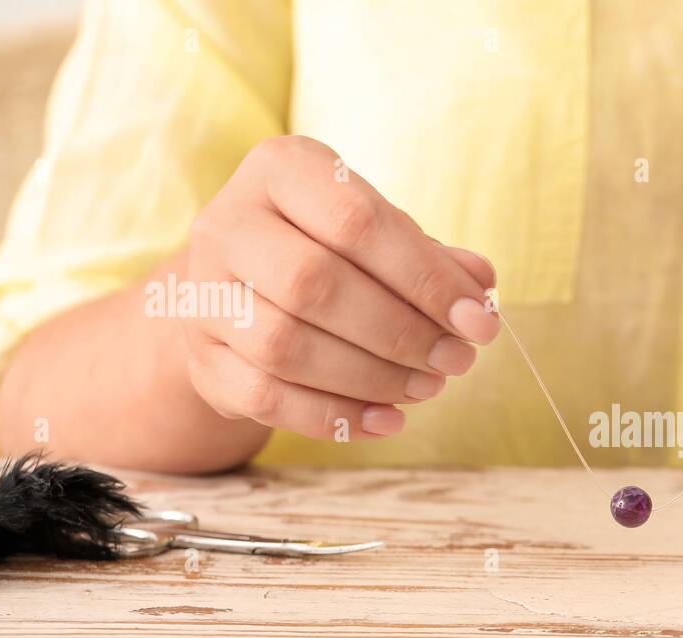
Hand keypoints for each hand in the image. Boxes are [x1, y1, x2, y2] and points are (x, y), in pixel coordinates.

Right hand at [183, 135, 497, 440]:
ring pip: (285, 346)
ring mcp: (204, 294)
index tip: (479, 321)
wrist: (238, 286)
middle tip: (456, 360)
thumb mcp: (378, 234)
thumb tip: (480, 284)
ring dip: (372, 377)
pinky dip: (334, 416)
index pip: (354, 220)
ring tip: (428, 386)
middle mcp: (228, 224)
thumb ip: (429, 256)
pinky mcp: (202, 357)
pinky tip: (388, 421)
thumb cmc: (328, 249)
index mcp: (280, 171)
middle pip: (313, 284)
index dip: (425, 276)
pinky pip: (265, 397)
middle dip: (400, 332)